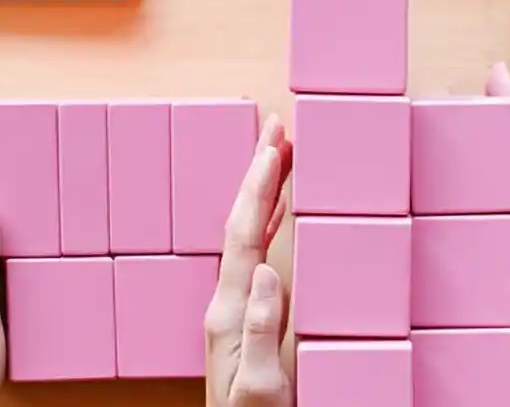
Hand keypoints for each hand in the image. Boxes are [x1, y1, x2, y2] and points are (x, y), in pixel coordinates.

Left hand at [204, 116, 294, 406]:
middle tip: (277, 128)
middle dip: (259, 173)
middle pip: (242, 222)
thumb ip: (263, 329)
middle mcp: (228, 301)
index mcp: (231, 310)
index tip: (273, 144)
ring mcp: (235, 308)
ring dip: (265, 192)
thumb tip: (267, 269)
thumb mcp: (264, 385)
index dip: (260, 185)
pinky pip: (257, 255)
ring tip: (281, 156)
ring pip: (249, 234)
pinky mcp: (246, 318)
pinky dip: (269, 225)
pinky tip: (279, 214)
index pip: (245, 233)